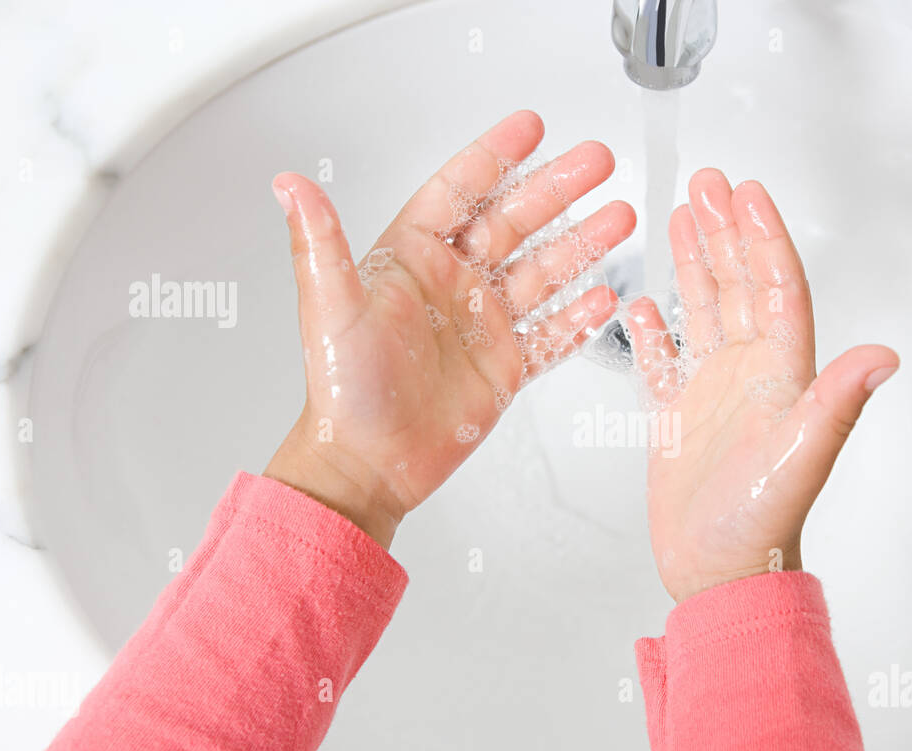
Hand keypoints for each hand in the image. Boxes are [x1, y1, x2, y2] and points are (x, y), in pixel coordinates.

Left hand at [264, 111, 633, 546]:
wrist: (367, 463)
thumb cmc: (343, 389)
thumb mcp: (329, 307)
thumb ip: (319, 242)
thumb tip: (290, 185)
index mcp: (412, 259)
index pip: (460, 191)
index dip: (496, 156)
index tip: (530, 127)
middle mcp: (452, 285)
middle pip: (515, 222)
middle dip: (558, 189)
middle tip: (596, 162)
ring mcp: (483, 325)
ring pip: (544, 271)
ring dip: (582, 243)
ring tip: (620, 217)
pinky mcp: (505, 368)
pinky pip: (552, 334)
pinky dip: (579, 317)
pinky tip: (605, 296)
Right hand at [628, 169, 897, 601]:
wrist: (720, 573)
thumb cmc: (762, 525)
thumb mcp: (802, 457)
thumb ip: (838, 402)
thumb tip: (885, 357)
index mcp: (784, 375)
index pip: (779, 289)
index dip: (764, 237)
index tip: (749, 193)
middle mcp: (753, 376)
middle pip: (743, 285)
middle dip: (726, 231)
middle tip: (709, 183)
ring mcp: (715, 395)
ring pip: (707, 311)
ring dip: (695, 264)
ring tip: (680, 217)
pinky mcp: (679, 419)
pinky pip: (665, 361)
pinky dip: (654, 330)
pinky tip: (642, 304)